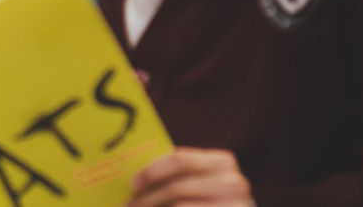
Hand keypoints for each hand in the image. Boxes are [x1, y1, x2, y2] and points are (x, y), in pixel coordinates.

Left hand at [128, 148, 252, 206]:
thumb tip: (138, 176)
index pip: (181, 160)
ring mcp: (233, 204)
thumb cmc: (212, 197)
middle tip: (129, 205)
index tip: (133, 183)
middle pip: (177, 188)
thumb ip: (179, 174)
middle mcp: (232, 183)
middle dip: (148, 198)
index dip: (153, 170)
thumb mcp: (202, 180)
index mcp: (223, 162)